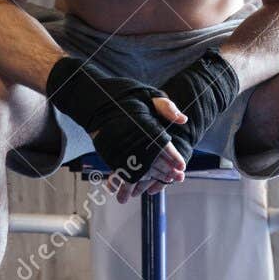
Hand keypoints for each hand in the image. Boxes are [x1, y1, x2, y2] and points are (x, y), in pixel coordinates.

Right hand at [46, 57, 187, 181]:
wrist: (95, 98)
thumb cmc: (124, 94)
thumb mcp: (149, 94)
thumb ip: (166, 107)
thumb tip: (183, 120)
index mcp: (145, 125)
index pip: (163, 145)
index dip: (174, 157)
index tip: (182, 165)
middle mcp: (133, 139)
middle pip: (153, 160)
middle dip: (166, 170)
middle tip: (177, 177)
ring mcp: (120, 148)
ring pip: (137, 168)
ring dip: (148, 179)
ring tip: (159, 185)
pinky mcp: (109, 153)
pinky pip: (122, 169)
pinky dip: (131, 178)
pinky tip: (138, 183)